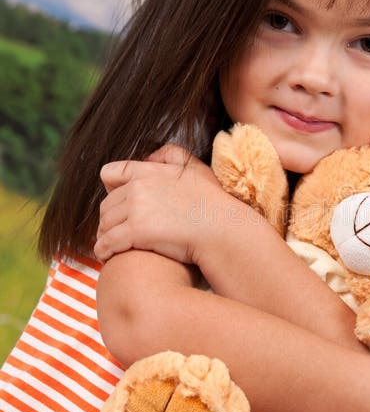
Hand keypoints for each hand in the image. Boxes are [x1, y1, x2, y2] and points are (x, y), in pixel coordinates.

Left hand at [94, 144, 232, 263]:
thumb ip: (172, 155)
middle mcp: (139, 187)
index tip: (117, 204)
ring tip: (109, 246)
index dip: (110, 189)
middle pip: (106, 204)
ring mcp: (136, 209)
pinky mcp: (136, 232)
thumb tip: (150, 157)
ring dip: (104, 236)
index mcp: (149, 171)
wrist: (223, 229)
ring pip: (105, 224)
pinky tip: (107, 256)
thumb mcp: (196, 168)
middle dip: (109, 218)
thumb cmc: (213, 204)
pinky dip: (103, 250)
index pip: (110, 174)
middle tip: (114, 231)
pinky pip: (108, 242)